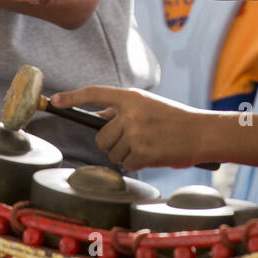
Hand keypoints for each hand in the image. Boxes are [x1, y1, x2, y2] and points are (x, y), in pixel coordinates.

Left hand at [51, 86, 208, 170]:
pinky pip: (127, 164)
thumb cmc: (177, 120)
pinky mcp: (141, 153)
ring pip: (113, 153)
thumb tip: (101, 115)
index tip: (55, 100)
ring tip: (149, 147)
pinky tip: (154, 155)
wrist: (202, 133)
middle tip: (132, 142)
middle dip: (111, 143)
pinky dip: (138, 163)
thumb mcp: (150, 106)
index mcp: (132, 97)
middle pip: (101, 136)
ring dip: (126, 154)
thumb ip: (126, 110)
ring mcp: (135, 133)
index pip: (95, 93)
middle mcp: (130, 113)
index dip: (72, 97)